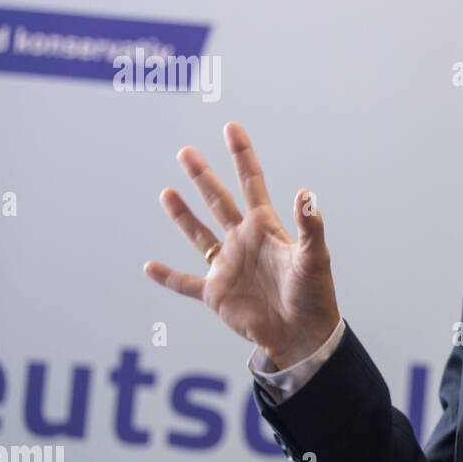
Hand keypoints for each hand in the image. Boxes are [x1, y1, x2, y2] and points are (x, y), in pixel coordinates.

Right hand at [143, 122, 340, 368]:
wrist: (303, 335)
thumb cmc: (314, 295)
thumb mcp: (314, 257)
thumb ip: (310, 226)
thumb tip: (306, 193)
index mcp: (266, 228)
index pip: (251, 183)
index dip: (241, 155)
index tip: (231, 127)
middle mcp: (243, 242)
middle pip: (218, 201)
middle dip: (203, 176)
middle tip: (186, 152)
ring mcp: (228, 267)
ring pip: (199, 235)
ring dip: (182, 215)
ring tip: (167, 192)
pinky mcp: (216, 294)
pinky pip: (185, 283)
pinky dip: (166, 276)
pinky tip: (148, 266)